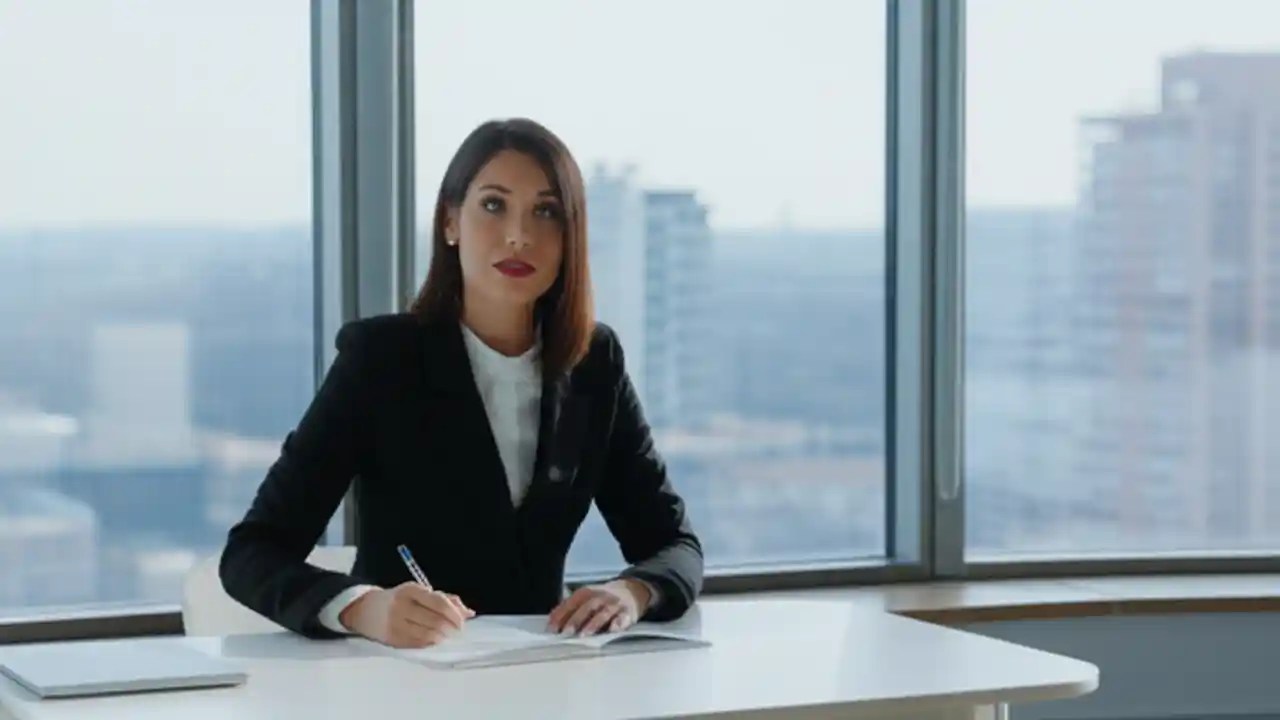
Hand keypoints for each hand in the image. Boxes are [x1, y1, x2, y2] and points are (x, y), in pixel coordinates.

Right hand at [339, 582, 474, 647]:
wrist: (365, 610)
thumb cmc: (400, 599)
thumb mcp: (420, 593)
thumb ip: (446, 600)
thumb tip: (469, 613)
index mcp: (411, 590)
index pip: (439, 602)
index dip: (454, 614)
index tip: (462, 622)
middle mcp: (402, 606)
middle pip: (435, 620)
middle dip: (451, 628)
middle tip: (457, 632)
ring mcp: (395, 623)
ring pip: (427, 634)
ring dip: (442, 637)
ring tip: (447, 636)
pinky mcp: (392, 639)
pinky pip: (417, 644)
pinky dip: (430, 643)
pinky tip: (434, 641)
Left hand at [546, 579, 650, 635]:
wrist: (632, 590)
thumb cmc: (603, 599)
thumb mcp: (586, 598)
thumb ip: (570, 607)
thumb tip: (552, 621)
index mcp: (587, 592)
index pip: (571, 602)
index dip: (561, 615)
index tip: (552, 628)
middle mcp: (600, 596)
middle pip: (586, 607)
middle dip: (575, 620)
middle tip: (566, 633)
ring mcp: (615, 604)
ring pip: (603, 613)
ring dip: (593, 624)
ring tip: (584, 635)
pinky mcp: (628, 612)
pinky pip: (622, 618)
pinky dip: (618, 624)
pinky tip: (612, 630)